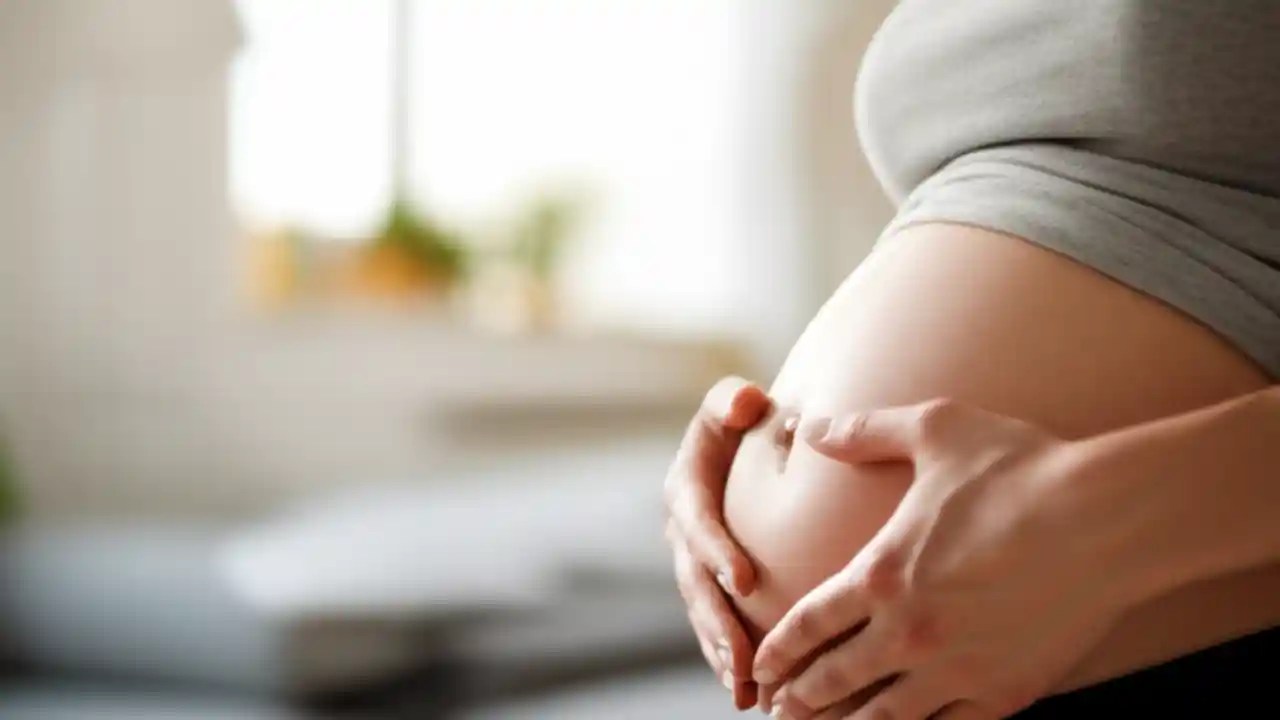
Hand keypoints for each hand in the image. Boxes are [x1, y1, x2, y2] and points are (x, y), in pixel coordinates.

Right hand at [664, 376, 771, 709]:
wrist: (739, 441)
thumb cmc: (742, 418)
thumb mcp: (732, 402)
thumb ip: (733, 400)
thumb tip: (748, 402)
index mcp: (686, 487)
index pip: (698, 523)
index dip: (717, 553)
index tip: (747, 583)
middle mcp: (681, 529)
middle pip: (694, 583)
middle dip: (717, 624)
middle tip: (744, 660)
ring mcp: (691, 560)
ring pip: (701, 614)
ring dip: (720, 652)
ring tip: (746, 690)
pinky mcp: (707, 582)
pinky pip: (713, 624)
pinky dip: (726, 657)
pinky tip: (749, 693)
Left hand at [755, 399, 1121, 719]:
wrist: (1108, 518)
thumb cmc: (1022, 468)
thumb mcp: (935, 430)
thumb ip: (865, 432)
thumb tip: (813, 427)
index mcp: (883, 574)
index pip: (810, 625)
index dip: (780, 650)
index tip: (762, 665)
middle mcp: (911, 632)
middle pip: (837, 680)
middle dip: (801, 700)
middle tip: (778, 711)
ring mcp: (959, 669)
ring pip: (886, 718)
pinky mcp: (1006, 692)